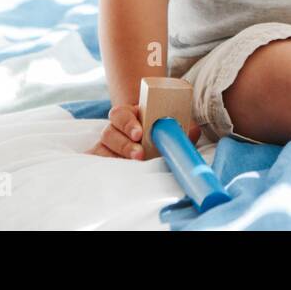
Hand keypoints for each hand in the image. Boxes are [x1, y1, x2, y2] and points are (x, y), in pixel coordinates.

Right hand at [86, 102, 202, 159]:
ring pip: (102, 150)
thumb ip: (181, 126)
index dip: (128, 123)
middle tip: (140, 154)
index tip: (139, 133)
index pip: (120, 114)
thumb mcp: (172, 124)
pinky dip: (99, 168)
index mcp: (129, 114)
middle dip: (124, 145)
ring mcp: (108, 146)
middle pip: (109, 133)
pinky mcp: (105, 159)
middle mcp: (115, 129)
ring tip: (134, 166)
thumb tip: (192, 132)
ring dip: (116, 158)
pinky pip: (97, 162)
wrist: (150, 139)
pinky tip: (107, 175)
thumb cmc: (161, 129)